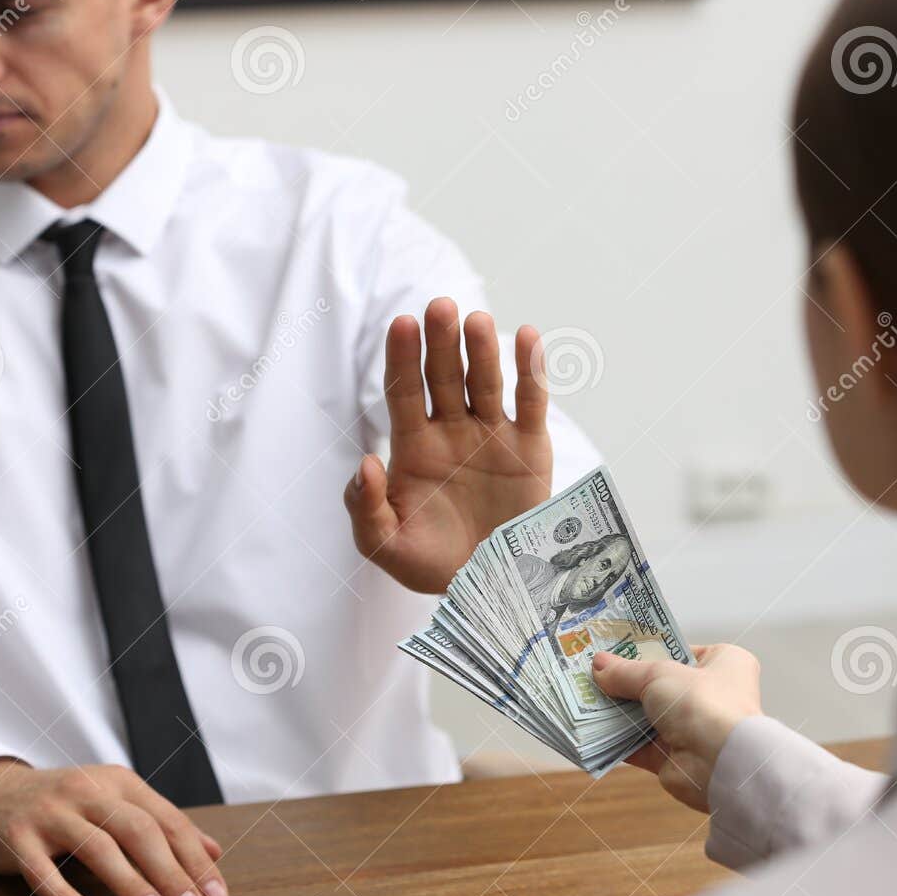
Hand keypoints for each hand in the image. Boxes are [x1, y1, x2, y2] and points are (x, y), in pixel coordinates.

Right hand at [0, 758, 226, 895]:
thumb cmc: (66, 806)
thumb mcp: (116, 803)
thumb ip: (163, 825)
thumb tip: (214, 853)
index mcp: (120, 783)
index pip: (168, 821)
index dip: (195, 860)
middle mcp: (88, 790)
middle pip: (139, 831)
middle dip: (172, 873)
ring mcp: (50, 811)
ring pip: (98, 847)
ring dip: (132, 884)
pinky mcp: (16, 836)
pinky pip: (43, 870)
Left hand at [345, 297, 552, 593]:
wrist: (487, 588)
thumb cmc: (430, 565)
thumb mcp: (385, 546)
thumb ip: (365, 509)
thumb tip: (365, 463)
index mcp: (413, 447)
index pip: (403, 392)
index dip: (403, 358)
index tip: (401, 325)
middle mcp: (451, 431)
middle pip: (443, 377)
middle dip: (440, 342)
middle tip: (440, 307)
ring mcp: (491, 435)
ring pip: (485, 382)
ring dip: (481, 351)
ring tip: (476, 321)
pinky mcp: (529, 448)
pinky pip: (530, 403)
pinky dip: (531, 371)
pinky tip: (527, 337)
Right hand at [592, 644, 762, 812]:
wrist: (719, 763)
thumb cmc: (703, 704)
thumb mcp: (659, 675)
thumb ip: (626, 672)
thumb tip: (598, 665)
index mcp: (724, 664)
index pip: (681, 651)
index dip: (648, 649)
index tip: (616, 648)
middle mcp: (711, 696)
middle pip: (659, 685)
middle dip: (627, 683)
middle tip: (593, 673)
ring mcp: (692, 729)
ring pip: (646, 716)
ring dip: (618, 712)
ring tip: (585, 699)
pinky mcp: (674, 757)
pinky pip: (639, 745)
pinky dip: (616, 740)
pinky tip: (590, 730)